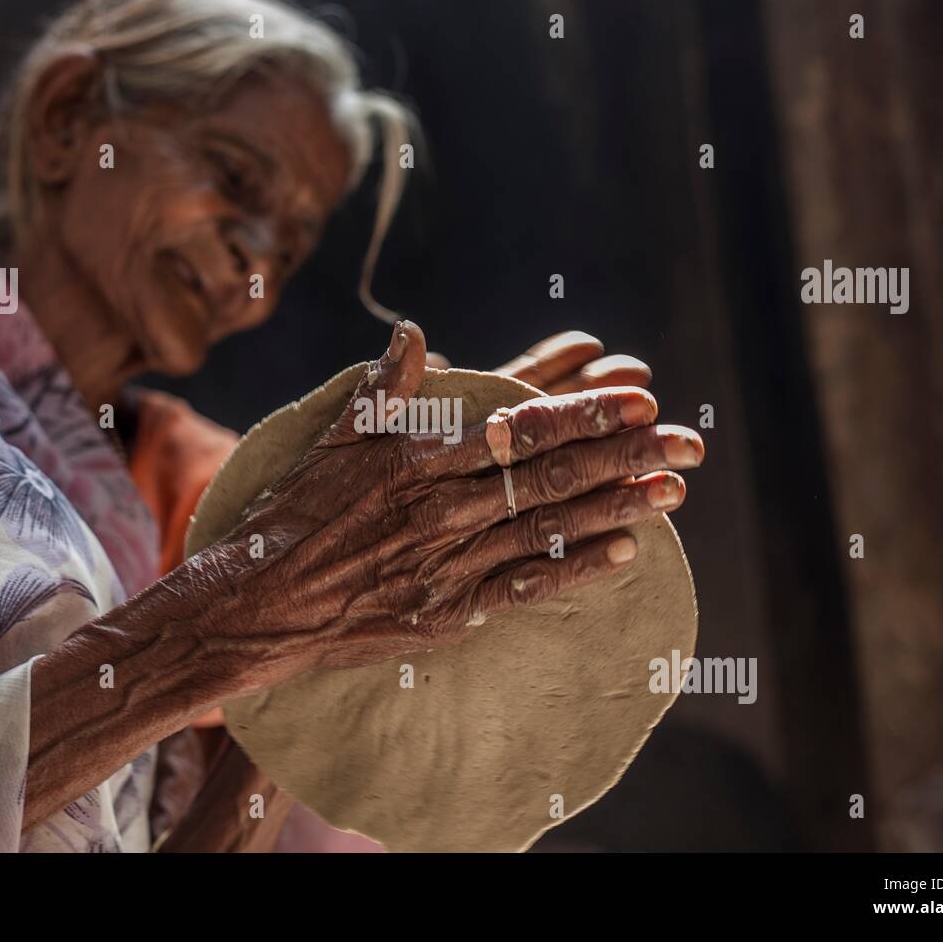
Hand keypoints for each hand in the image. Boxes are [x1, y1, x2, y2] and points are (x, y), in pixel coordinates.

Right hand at [25, 321, 702, 829]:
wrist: (259, 602)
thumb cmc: (292, 514)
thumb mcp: (331, 440)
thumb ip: (382, 389)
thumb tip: (414, 333)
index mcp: (417, 458)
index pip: (518, 427)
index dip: (584, 410)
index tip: (637, 394)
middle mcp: (441, 507)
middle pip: (550, 475)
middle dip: (623, 453)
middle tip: (683, 436)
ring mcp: (449, 561)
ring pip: (548, 527)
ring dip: (618, 507)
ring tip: (674, 490)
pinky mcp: (449, 610)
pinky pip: (524, 586)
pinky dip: (576, 567)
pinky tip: (625, 554)